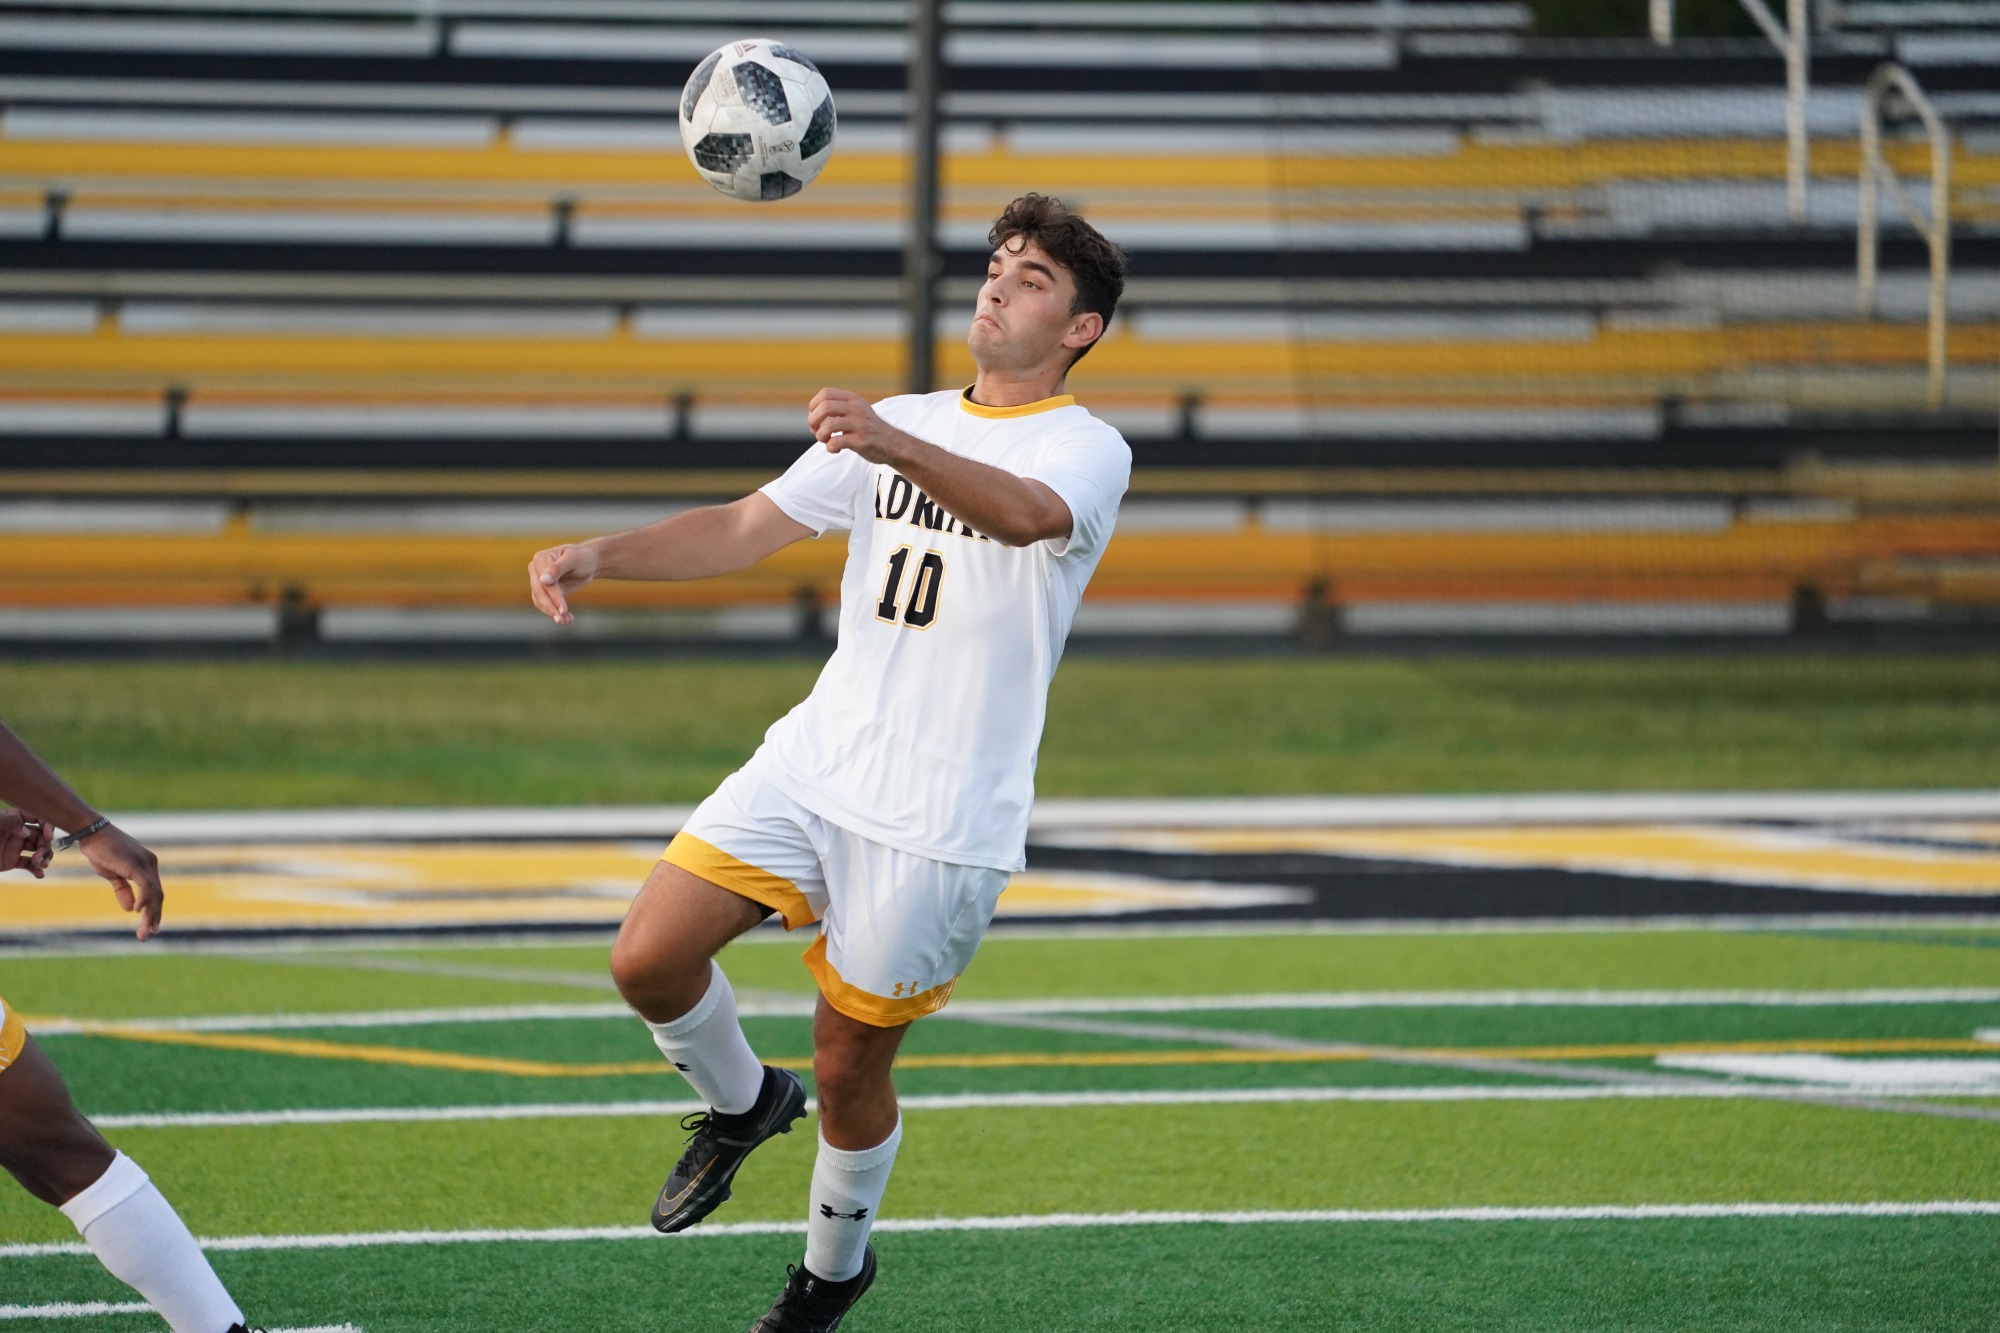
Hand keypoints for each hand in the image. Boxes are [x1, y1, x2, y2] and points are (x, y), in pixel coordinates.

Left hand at [0, 809, 51, 877]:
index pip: (38, 818)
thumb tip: (28, 830)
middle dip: (45, 846)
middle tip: (39, 857)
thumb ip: (10, 822)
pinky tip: (40, 875)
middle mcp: (18, 831)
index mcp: (15, 818)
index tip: (49, 836)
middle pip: (41, 836)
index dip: (47, 826)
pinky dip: (36, 869)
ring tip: (40, 865)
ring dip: (43, 857)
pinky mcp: (12, 860)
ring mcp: (16, 846)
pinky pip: (28, 864)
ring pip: (38, 850)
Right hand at [74, 824, 162, 940]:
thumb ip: (123, 890)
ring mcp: (145, 864)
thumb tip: (130, 909)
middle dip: (153, 917)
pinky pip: (145, 885)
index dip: (154, 911)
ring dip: (149, 914)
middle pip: (158, 896)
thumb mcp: (113, 875)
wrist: (91, 833)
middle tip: (147, 935)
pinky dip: (144, 899)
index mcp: (147, 867)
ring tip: (144, 931)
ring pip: (154, 893)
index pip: (155, 893)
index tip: (151, 928)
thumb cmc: (101, 851)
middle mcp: (151, 865)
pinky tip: (137, 911)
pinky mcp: (136, 864)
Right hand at [527, 542, 599, 624]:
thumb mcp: (573, 559)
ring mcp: (538, 581)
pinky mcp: (544, 592)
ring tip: (566, 621)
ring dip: (552, 613)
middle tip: (562, 621)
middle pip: (539, 593)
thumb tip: (543, 580)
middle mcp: (535, 570)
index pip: (544, 582)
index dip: (554, 597)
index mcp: (540, 559)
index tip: (563, 610)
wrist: (588, 562)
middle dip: (551, 608)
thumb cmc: (582, 557)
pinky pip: (545, 605)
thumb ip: (558, 568)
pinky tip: (567, 619)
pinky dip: (554, 613)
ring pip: (540, 601)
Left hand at [809, 388, 908, 463]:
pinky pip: (836, 442)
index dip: (814, 406)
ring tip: (826, 441)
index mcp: (853, 400)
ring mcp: (859, 425)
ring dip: (820, 435)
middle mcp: (856, 409)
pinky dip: (830, 448)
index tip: (816, 419)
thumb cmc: (869, 430)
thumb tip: (812, 416)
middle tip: (816, 431)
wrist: (893, 444)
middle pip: (824, 407)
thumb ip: (839, 408)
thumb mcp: (857, 411)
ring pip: (828, 425)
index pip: (825, 394)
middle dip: (813, 421)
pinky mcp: (862, 441)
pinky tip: (836, 449)